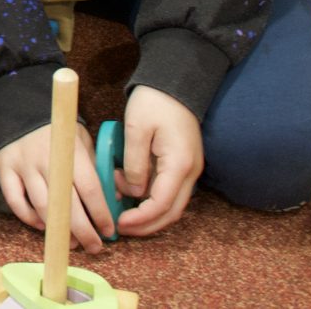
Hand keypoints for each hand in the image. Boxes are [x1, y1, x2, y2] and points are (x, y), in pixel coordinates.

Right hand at [0, 121, 116, 253]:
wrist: (17, 107)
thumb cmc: (56, 129)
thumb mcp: (80, 139)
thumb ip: (95, 167)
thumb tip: (113, 198)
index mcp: (69, 150)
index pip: (89, 188)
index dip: (100, 213)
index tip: (109, 230)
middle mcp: (46, 159)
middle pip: (66, 204)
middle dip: (84, 231)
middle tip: (94, 247)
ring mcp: (23, 165)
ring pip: (42, 208)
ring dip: (59, 231)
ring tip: (72, 244)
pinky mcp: (4, 169)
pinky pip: (15, 202)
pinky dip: (29, 218)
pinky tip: (43, 226)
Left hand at [115, 85, 202, 236]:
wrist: (174, 82)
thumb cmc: (154, 101)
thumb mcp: (136, 128)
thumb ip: (134, 163)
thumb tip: (133, 192)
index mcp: (179, 164)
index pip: (162, 204)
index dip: (141, 218)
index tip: (120, 223)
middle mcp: (190, 171)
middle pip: (172, 212)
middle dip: (147, 225)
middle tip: (121, 228)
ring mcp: (189, 169)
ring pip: (171, 203)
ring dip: (148, 212)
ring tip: (120, 208)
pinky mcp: (182, 164)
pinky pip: (168, 190)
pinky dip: (151, 198)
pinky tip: (130, 192)